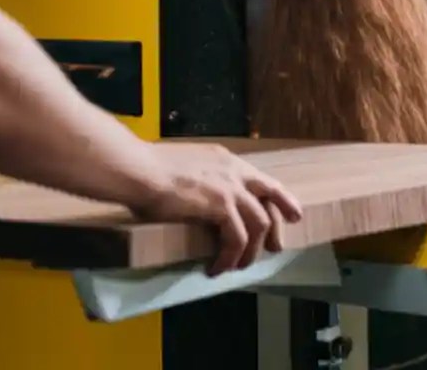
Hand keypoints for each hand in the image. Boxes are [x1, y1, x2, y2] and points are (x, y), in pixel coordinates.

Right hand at [132, 144, 302, 275]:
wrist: (136, 169)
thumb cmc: (146, 169)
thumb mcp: (183, 167)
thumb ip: (197, 180)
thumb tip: (192, 199)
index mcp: (224, 159)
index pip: (260, 180)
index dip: (278, 198)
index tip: (290, 213)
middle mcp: (234, 170)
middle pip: (272, 196)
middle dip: (277, 225)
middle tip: (276, 247)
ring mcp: (230, 188)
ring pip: (259, 224)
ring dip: (250, 250)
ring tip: (236, 267)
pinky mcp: (221, 207)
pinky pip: (237, 239)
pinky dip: (229, 257)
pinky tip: (217, 268)